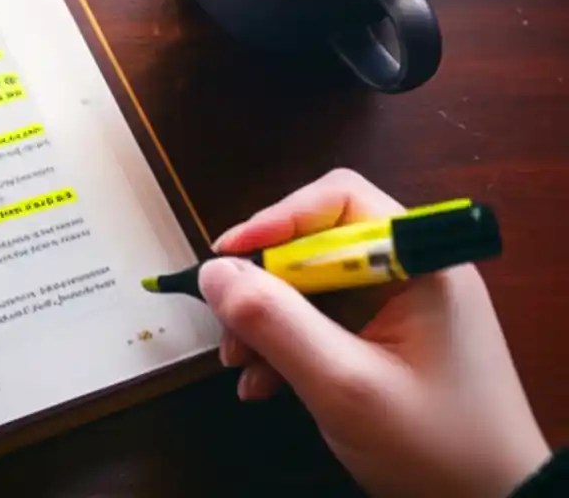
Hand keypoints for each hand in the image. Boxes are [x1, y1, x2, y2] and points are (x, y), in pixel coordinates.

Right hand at [202, 169, 549, 497]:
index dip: (275, 220)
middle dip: (264, 288)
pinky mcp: (388, 339)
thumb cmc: (432, 445)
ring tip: (243, 370)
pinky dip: (287, 348)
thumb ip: (275, 323)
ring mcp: (400, 307)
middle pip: (315, 246)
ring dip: (268, 324)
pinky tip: (265, 385)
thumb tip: (213, 272)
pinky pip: (322, 323)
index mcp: (419, 263)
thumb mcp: (343, 385)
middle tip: (230, 334)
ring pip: (310, 287)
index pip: (338, 202)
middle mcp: (411, 271)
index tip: (226, 259)